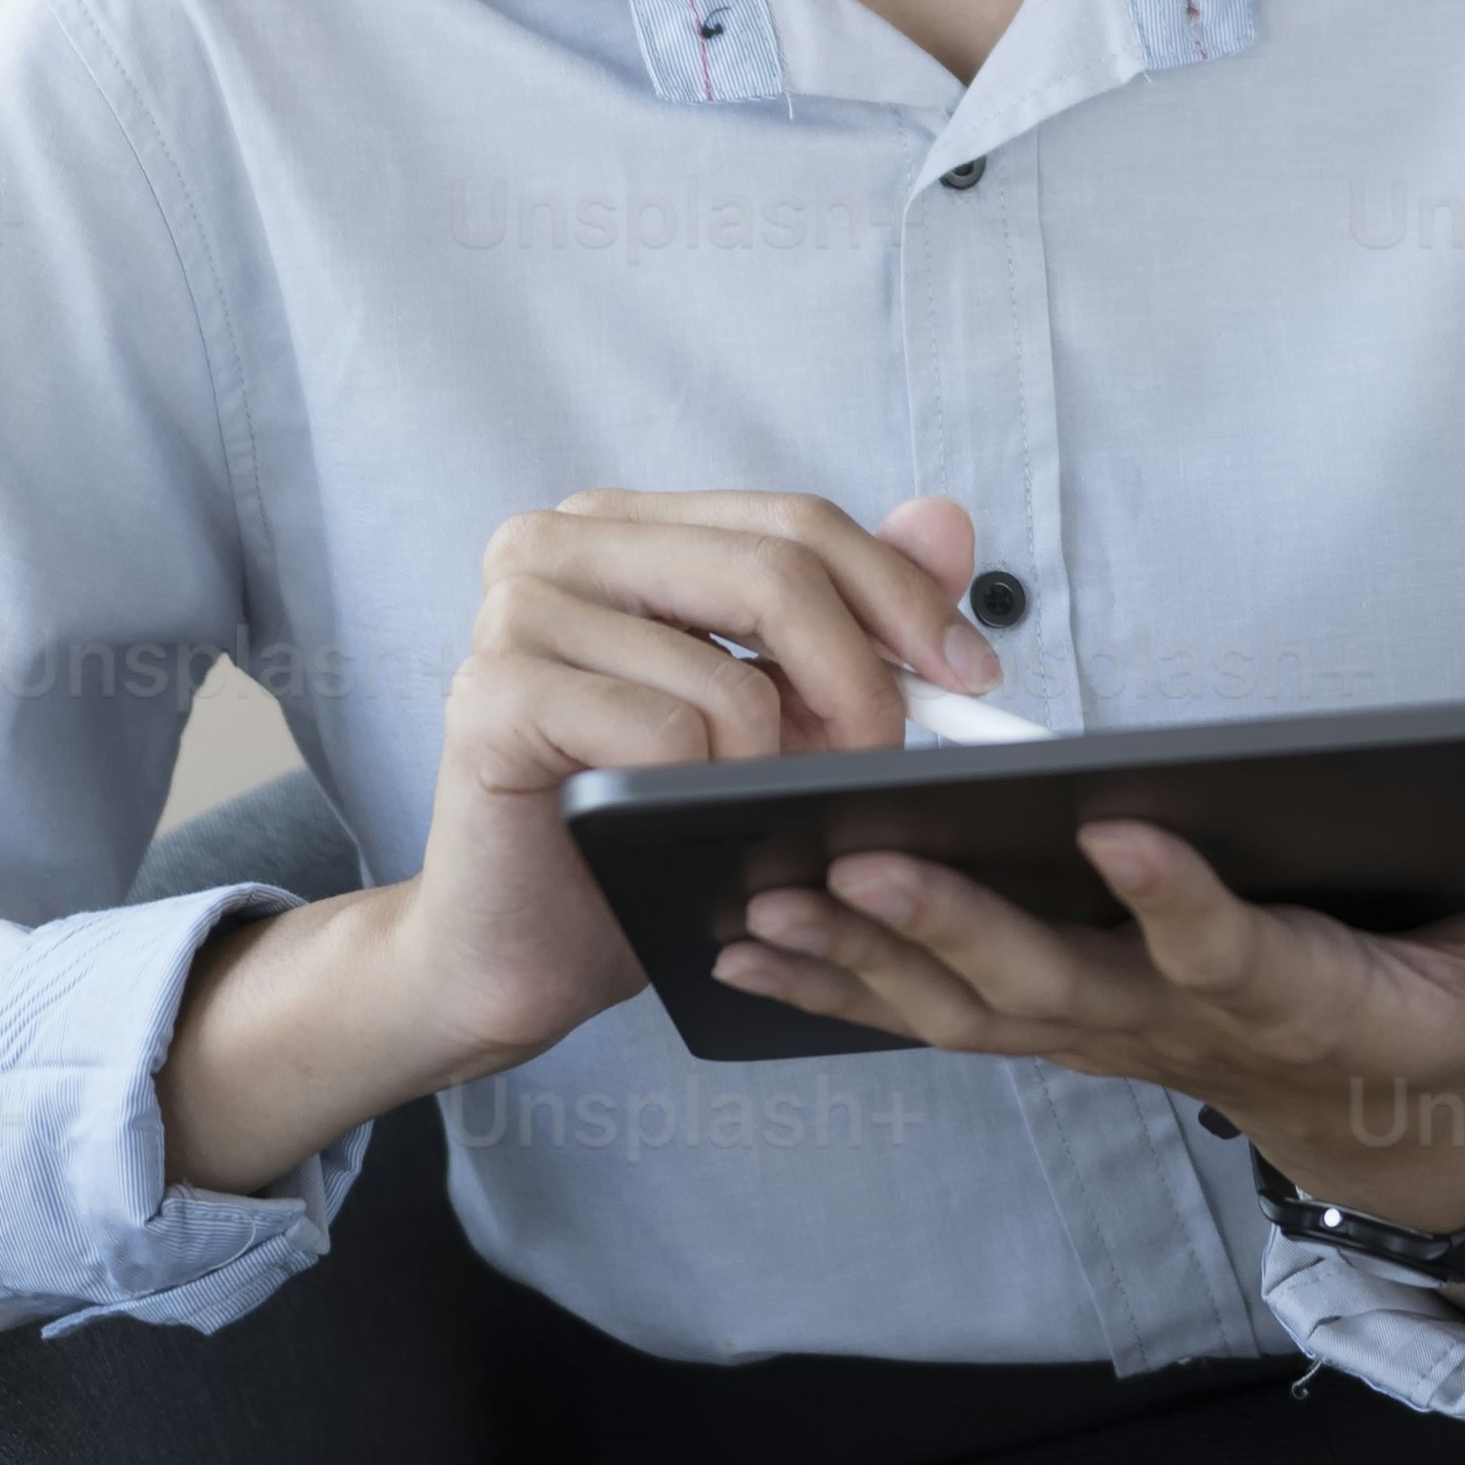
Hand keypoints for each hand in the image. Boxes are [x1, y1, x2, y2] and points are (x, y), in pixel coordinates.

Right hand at [401, 483, 995, 1079]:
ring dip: (774, 765)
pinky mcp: (489, 697)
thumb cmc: (645, 820)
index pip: (797, 521)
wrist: (523, 943)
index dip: (901, 594)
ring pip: (729, 672)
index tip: (975, 677)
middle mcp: (557, 542)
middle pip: (774, 572)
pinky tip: (671, 820)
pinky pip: (663, 733)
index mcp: (624, 524)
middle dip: (861, 679)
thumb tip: (947, 521)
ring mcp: (513, 612)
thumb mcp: (775, 706)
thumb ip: (854, 609)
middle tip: (886, 758)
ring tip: (750, 807)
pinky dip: (699, 791)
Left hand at [711, 809, 1464, 1308]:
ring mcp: (1112, 1041)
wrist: (1406, 1136)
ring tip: (763, 902)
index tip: (1119, 819)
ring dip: (865, 966)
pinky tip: (750, 947)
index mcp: (1297, 999)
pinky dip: (845, 989)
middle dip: (951, 931)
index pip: (1230, 949)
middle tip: (857, 863)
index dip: (1178, 897)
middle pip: (1055, 989)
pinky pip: (940, 1020)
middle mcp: (1182, 1031)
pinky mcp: (1067, 1032)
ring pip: (972, 1013)